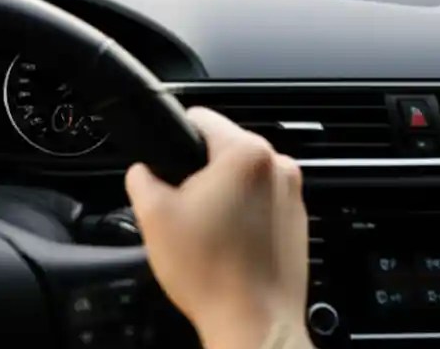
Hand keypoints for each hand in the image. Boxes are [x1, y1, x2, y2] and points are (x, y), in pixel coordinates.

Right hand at [126, 107, 310, 348]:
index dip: (173, 137)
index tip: (166, 165)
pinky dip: (243, 215)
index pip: (200, 116)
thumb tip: (144, 171)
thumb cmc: (210, 272)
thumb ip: (141, 177)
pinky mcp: (298, 222)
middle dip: (199, 172)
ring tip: (205, 232)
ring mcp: (294, 195)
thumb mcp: (153, 215)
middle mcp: (278, 166)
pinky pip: (262, 203)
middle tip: (183, 209)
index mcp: (246, 153)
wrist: (253, 324)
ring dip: (222, 194)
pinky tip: (227, 245)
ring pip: (242, 177)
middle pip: (223, 148)